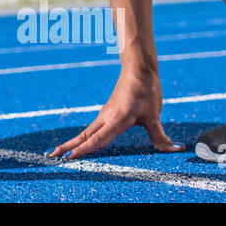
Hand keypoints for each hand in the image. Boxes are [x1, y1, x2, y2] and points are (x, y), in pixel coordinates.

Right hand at [46, 65, 182, 159]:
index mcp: (116, 120)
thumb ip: (160, 136)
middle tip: (51, 155)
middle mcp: (106, 118)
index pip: (96, 139)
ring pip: (86, 132)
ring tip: (60, 152)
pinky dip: (84, 138)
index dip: (83, 150)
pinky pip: (92, 128)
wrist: (138, 69)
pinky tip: (82, 143)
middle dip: (67, 147)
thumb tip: (174, 149)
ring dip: (73, 142)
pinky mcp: (108, 112)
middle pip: (83, 136)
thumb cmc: (145, 90)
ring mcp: (105, 115)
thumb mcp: (153, 115)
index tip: (68, 157)